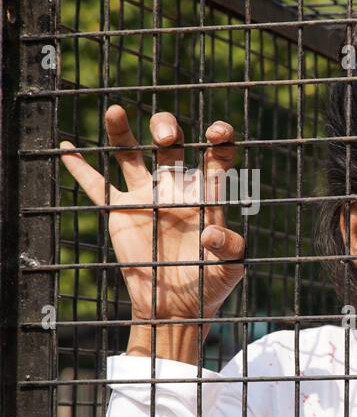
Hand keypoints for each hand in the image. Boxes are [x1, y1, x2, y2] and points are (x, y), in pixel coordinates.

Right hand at [60, 106, 245, 360]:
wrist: (177, 306)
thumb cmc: (210, 284)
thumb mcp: (230, 269)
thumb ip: (230, 249)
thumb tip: (212, 232)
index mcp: (206, 195)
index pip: (216, 156)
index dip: (220, 138)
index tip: (215, 133)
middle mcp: (176, 188)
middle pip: (170, 144)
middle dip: (167, 130)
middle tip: (165, 137)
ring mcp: (146, 197)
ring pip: (131, 155)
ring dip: (122, 132)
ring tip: (116, 111)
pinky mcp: (120, 213)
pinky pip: (96, 186)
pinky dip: (80, 168)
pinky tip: (66, 148)